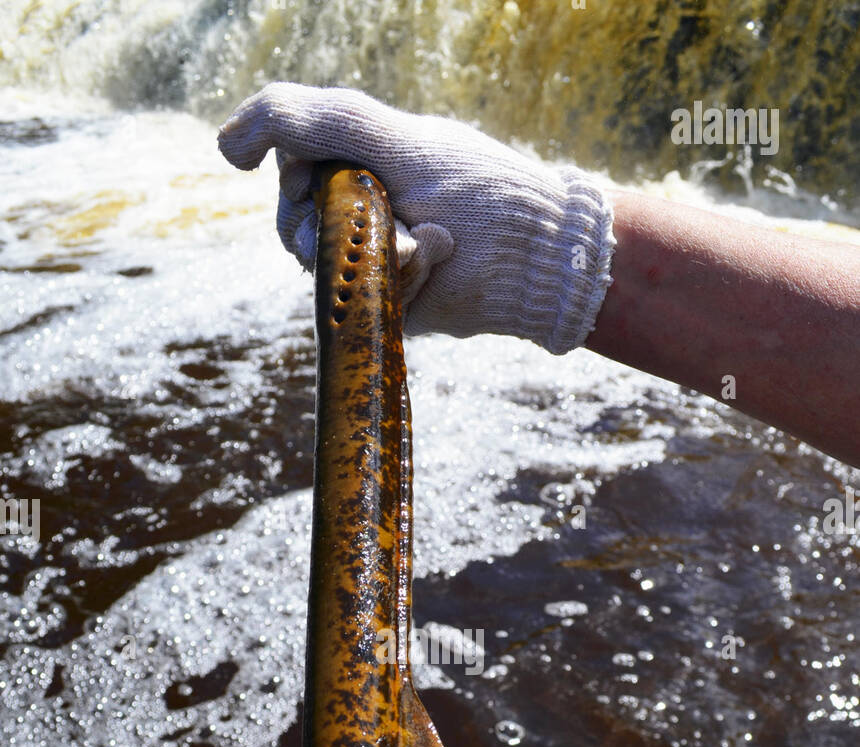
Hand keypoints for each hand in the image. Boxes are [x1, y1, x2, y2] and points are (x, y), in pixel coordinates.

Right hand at [217, 83, 614, 354]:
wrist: (536, 256)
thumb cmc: (476, 189)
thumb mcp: (389, 139)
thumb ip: (313, 121)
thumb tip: (224, 144)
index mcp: (355, 164)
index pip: (286, 165)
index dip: (292, 170)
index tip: (312, 173)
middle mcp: (355, 214)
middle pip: (291, 222)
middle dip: (327, 217)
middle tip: (376, 209)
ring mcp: (368, 264)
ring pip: (317, 266)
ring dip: (368, 247)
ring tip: (424, 237)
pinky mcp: (384, 309)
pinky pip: (357, 303)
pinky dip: (395, 280)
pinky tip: (433, 264)